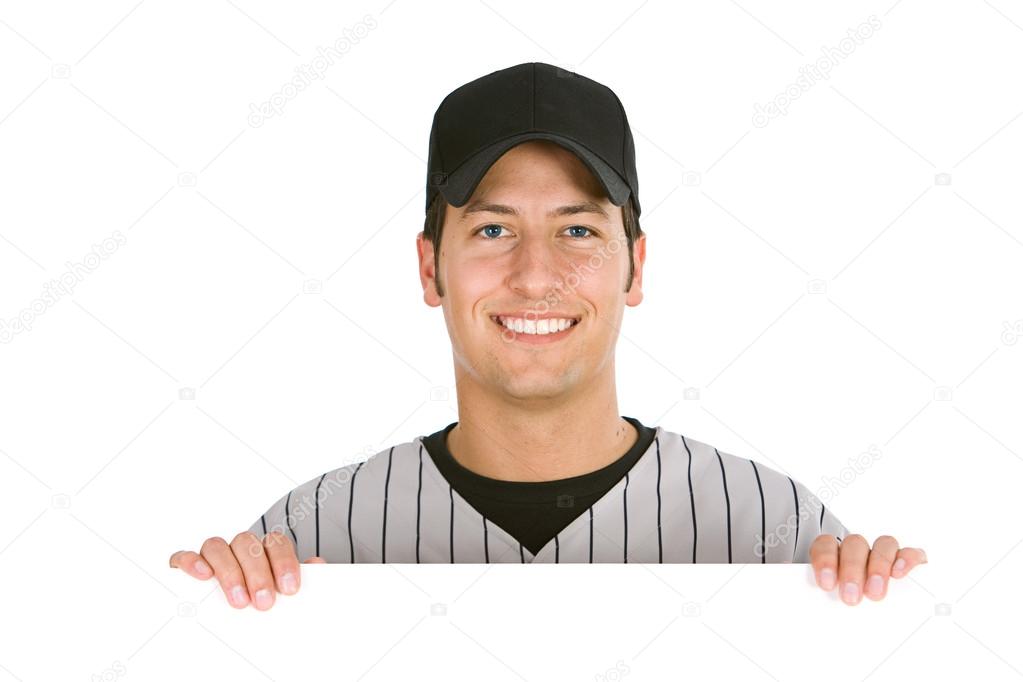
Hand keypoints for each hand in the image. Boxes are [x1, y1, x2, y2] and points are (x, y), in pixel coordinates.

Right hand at [169, 531, 325, 609]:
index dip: (284, 563)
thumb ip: (299, 577)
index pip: (276, 543)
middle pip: (247, 544)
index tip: (290, 588)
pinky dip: (192, 561)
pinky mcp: (187, 565)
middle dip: (258, 573)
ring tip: (238, 600)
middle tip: (263, 602)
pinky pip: (184, 555)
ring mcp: (213, 554)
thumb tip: (317, 564)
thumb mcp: (281, 590)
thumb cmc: (261, 598)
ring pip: (218, 546)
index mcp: (264, 551)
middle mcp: (239, 548)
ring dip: (229, 571)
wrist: (232, 614)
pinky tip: (203, 575)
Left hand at [810, 534, 926, 605]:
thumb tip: (810, 612)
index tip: (827, 584)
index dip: (825, 559)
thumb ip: (823, 601)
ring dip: (878, 566)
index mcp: (835, 556)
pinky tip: (899, 573)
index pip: (826, 544)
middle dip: (852, 569)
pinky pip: (910, 553)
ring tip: (875, 592)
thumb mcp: (830, 604)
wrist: (873, 617)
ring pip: (882, 545)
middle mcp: (859, 552)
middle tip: (851, 596)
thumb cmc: (844, 604)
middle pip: (854, 544)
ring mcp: (884, 555)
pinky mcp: (908, 562)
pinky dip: (906, 559)